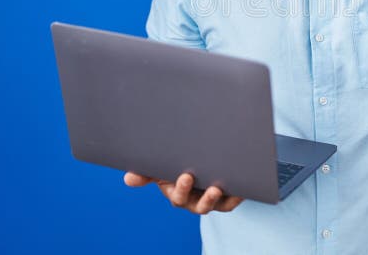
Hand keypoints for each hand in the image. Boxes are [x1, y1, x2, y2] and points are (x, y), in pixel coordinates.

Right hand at [124, 171, 243, 214]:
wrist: (203, 162)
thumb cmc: (178, 166)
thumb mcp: (163, 168)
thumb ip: (147, 173)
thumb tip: (127, 179)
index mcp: (178, 193)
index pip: (178, 196)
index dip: (182, 189)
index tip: (185, 176)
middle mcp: (195, 201)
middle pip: (197, 205)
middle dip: (199, 196)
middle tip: (199, 180)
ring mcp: (212, 200)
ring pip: (214, 205)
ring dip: (215, 198)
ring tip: (217, 188)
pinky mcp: (227, 198)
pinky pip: (232, 201)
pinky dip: (236, 195)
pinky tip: (240, 187)